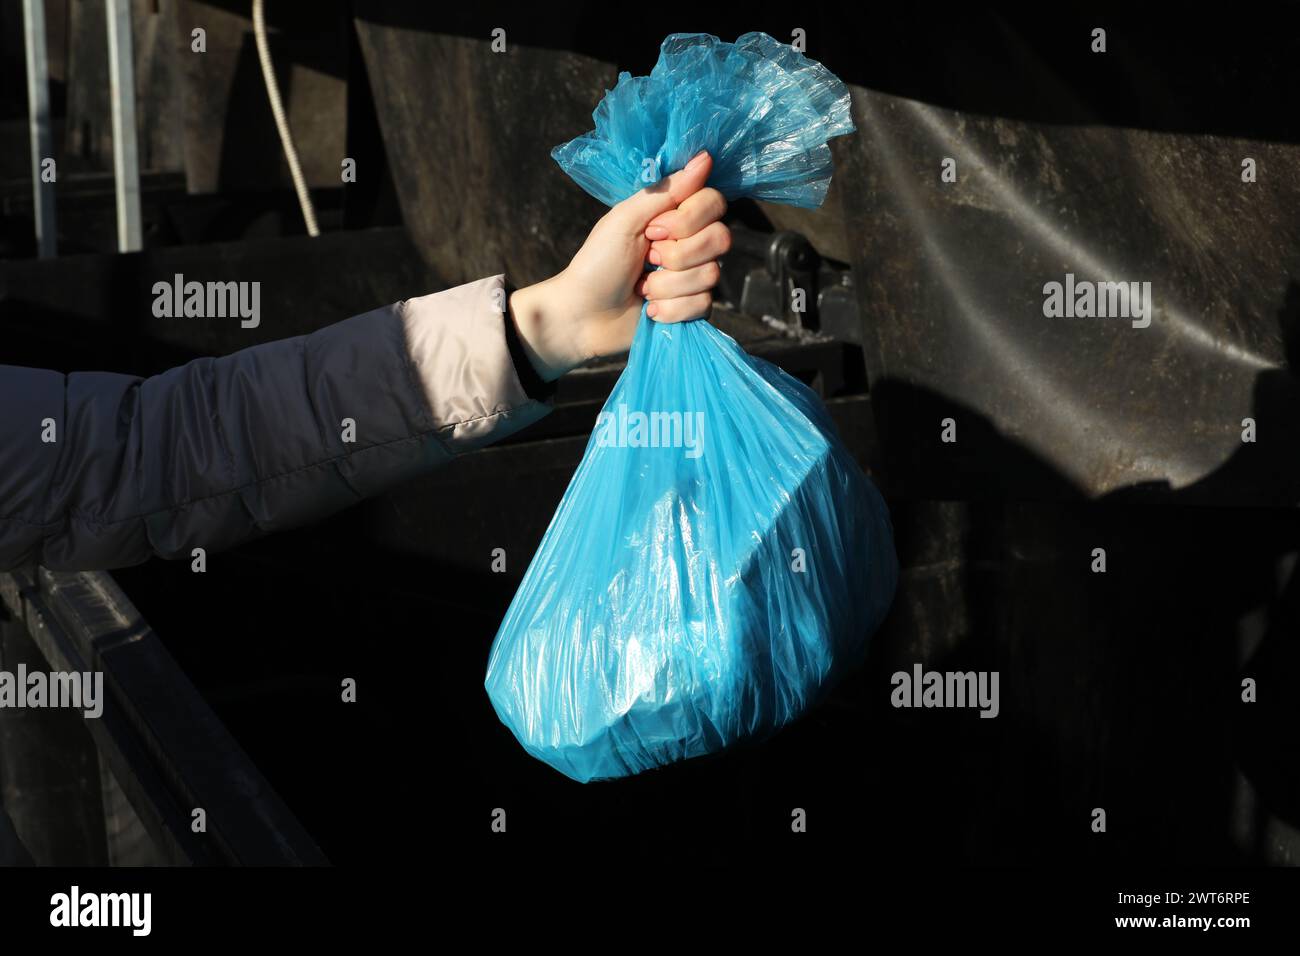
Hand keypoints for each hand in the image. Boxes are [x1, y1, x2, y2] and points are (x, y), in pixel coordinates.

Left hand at [509, 150, 731, 380]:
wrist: (583, 316)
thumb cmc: (598, 263)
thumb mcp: (625, 219)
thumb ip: (666, 190)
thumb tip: (704, 157)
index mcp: (675, 216)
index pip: (715, 203)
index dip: (689, 219)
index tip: (653, 230)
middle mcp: (691, 243)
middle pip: (720, 238)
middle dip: (677, 255)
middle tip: (646, 261)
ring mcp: (694, 277)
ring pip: (710, 275)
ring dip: (667, 286)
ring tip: (641, 288)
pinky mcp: (693, 308)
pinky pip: (703, 305)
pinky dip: (670, 309)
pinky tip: (649, 310)